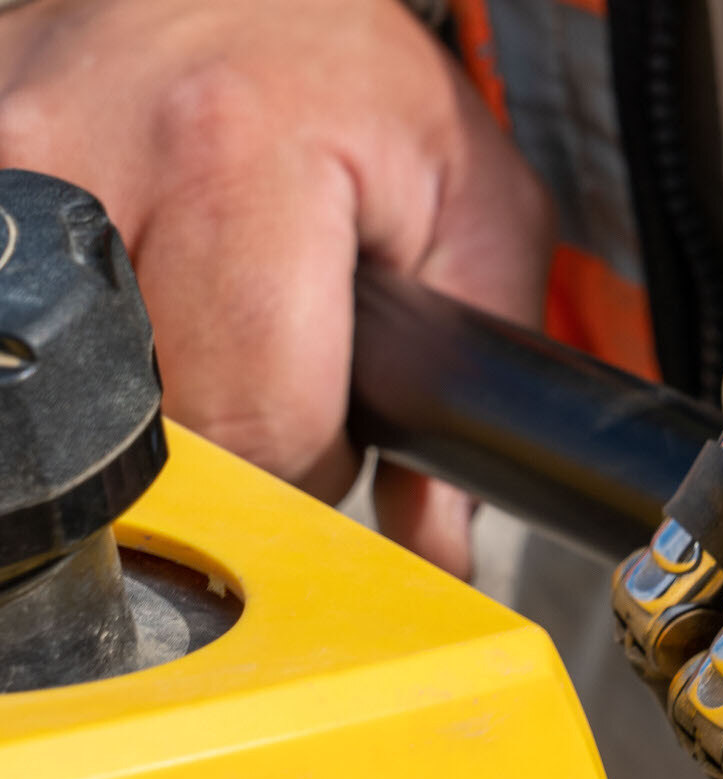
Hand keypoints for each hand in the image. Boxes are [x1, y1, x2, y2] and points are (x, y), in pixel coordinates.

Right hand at [0, 0, 550, 574]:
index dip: (305, 459)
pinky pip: (23, 320)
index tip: (327, 419)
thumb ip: (472, 380)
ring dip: (147, 385)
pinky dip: (79, 340)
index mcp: (238, 149)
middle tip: (268, 356)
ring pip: (68, 383)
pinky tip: (130, 289)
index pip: (255, 420)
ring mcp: (0, 153)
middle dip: (225, 429)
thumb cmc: (360, 83)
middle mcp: (90, 143)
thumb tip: (434, 549)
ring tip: (202, 309)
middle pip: (150, 415)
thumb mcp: (472, 211)